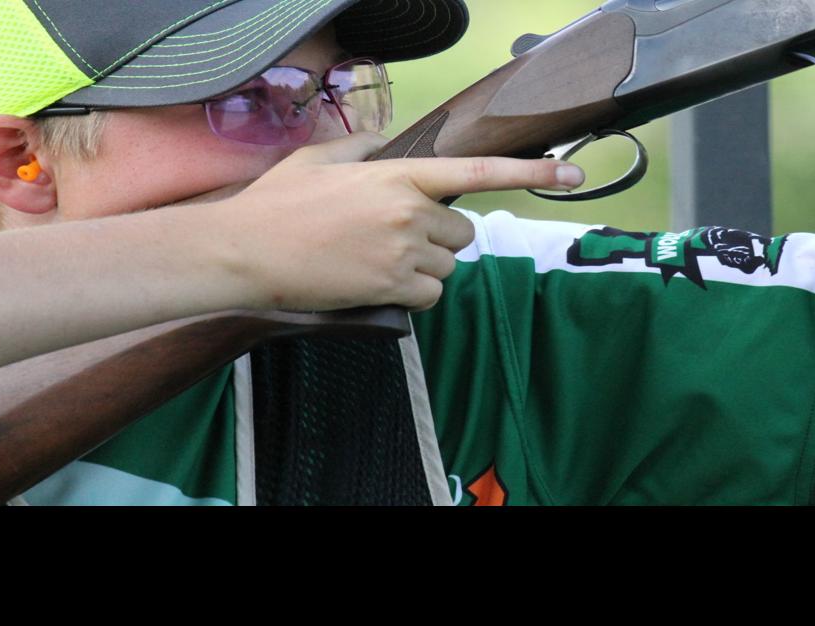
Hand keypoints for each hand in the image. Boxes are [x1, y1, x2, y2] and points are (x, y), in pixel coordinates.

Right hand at [201, 132, 585, 311]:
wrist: (244, 252)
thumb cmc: (275, 206)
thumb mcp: (317, 160)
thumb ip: (358, 146)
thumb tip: (378, 142)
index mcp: (396, 174)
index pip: (477, 172)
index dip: (531, 174)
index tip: (571, 175)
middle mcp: (409, 211)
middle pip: (462, 232)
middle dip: (439, 239)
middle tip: (395, 240)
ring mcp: (404, 251)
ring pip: (448, 266)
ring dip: (425, 268)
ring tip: (376, 261)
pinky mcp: (394, 286)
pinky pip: (431, 294)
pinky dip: (414, 294)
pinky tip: (378, 283)